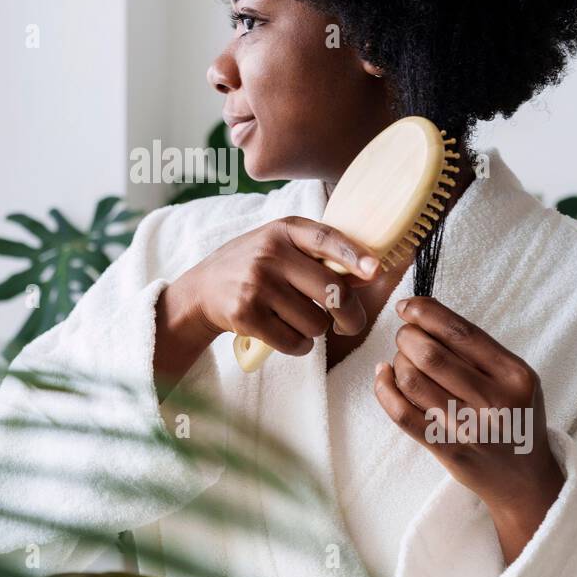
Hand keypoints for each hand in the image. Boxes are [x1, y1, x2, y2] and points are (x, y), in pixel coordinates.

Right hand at [169, 215, 380, 356]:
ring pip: (316, 322)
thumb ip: (318, 254)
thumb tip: (369, 273)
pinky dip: (298, 346)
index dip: (354, 256)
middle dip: (350, 315)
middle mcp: (270, 254)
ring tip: (294, 319)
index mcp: (283, 231)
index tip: (375, 271)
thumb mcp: (278, 246)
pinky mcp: (245, 315)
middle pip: (333, 291)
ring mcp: (256, 285)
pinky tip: (285, 334)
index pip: (326, 239)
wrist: (201, 291)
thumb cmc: (252, 267)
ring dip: (314, 330)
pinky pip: (294, 342)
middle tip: (349, 324)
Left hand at [373, 296, 564, 563]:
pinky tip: (384, 375)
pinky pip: (401, 413)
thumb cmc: (514, 416)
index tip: (406, 305)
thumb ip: (477, 350)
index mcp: (515, 376)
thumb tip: (422, 315)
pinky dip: (384, 388)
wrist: (525, 479)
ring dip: (397, 361)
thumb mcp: (514, 379)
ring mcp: (469, 428)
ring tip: (402, 360)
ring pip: (412, 380)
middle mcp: (495, 402)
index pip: (461, 333)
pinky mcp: (446, 449)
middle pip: (430, 355)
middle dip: (406, 336)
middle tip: (404, 336)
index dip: (425, 313)